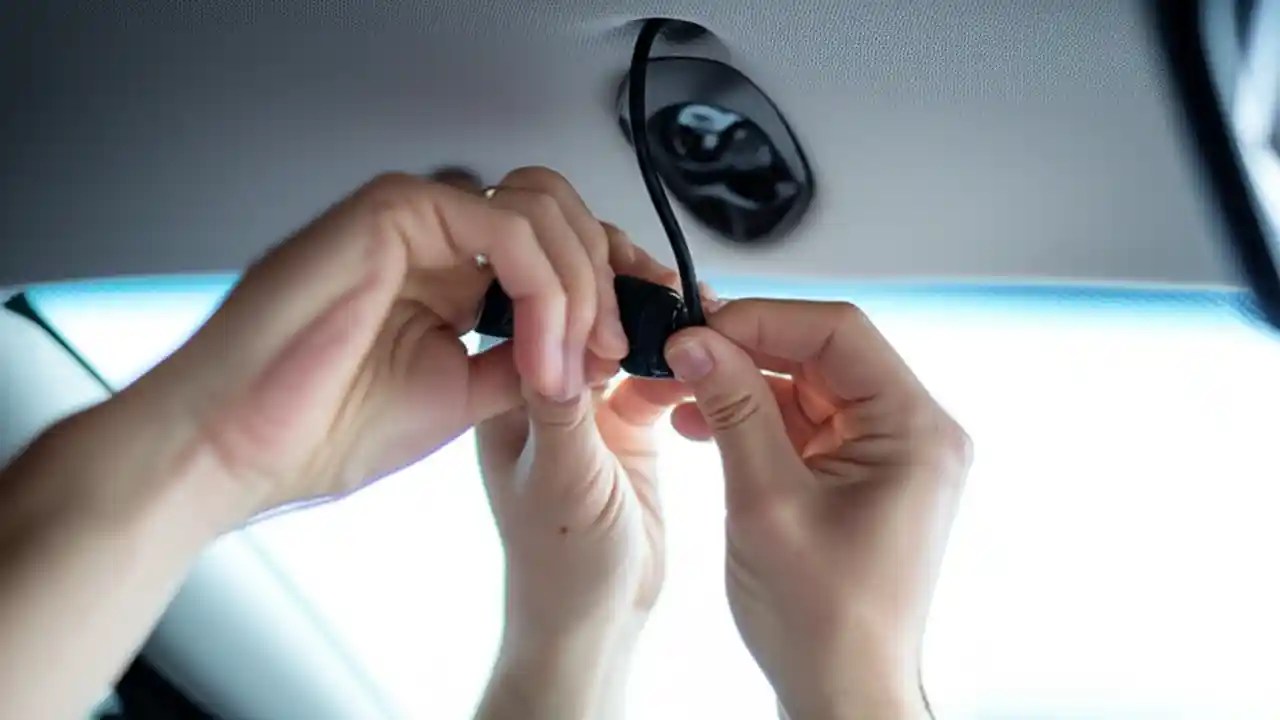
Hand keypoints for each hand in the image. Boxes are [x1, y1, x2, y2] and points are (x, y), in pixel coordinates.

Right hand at [0, 166, 631, 719]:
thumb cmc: (320, 432)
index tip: (655, 320)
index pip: (553, 245)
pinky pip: (505, 225)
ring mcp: (410, 219)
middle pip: (559, 213)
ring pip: (542, 210)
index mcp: (446, 275)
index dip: (612, 275)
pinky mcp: (391, 214)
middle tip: (624, 346)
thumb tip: (591, 348)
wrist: (233, 453)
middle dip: (609, 275)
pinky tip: (542, 352)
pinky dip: (543, 288)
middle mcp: (432, 238)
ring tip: (576, 366)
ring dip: (580, 289)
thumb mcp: (461, 398)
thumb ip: (522, 360)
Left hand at [472, 183, 690, 719]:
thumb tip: (562, 328)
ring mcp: (587, 399)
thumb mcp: (560, 479)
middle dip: (619, 284)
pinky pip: (657, 366)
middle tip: (666, 285)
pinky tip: (703, 355)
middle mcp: (543, 383)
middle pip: (576, 300)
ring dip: (655, 316)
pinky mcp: (628, 419)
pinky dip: (680, 356)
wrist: (598, 620)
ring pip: (619, 327)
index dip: (571, 273)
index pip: (530, 300)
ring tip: (694, 309)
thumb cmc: (560, 564)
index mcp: (506, 389)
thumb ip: (562, 406)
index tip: (619, 271)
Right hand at [663, 300, 970, 719]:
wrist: (842, 694)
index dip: (762, 320)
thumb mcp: (767, 504)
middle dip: (746, 350)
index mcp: (915, 432)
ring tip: (678, 391)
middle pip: (822, 354)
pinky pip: (802, 423)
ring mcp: (886, 455)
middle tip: (679, 355)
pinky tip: (701, 424)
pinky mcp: (858, 476)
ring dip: (742, 385)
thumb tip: (697, 342)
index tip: (697, 329)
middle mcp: (912, 433)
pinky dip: (752, 419)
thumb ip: (735, 411)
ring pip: (806, 385)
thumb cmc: (824, 622)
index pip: (839, 333)